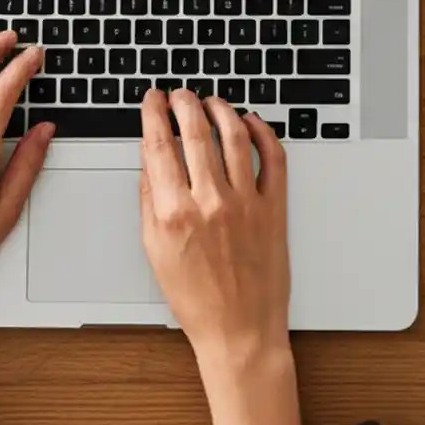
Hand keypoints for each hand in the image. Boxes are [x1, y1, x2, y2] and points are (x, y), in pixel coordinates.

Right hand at [138, 89, 289, 358]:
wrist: (239, 330)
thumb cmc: (196, 300)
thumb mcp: (154, 251)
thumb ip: (149, 201)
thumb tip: (149, 162)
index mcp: (174, 212)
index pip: (158, 145)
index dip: (153, 113)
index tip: (152, 99)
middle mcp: (210, 202)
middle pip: (195, 131)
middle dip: (184, 103)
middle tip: (179, 94)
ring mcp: (247, 203)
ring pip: (235, 135)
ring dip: (221, 110)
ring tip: (212, 101)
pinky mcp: (275, 209)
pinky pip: (274, 158)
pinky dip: (263, 133)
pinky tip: (252, 123)